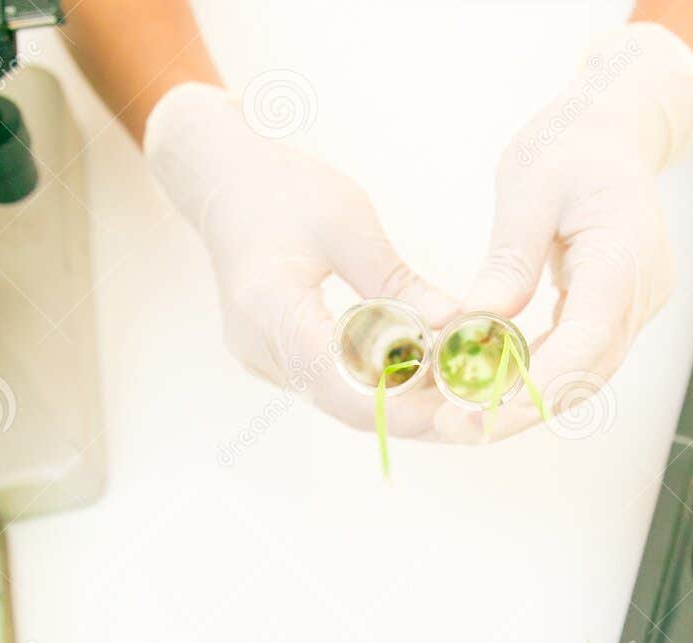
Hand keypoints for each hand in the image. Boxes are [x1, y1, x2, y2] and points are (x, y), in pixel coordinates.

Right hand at [146, 84, 455, 435]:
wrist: (221, 179)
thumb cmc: (282, 188)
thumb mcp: (349, 222)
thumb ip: (397, 282)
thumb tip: (455, 326)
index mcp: (272, 309)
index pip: (342, 385)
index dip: (403, 408)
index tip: (456, 407)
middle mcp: (260, 347)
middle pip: (346, 406)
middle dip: (412, 412)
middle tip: (471, 406)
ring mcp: (262, 357)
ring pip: (341, 402)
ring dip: (397, 401)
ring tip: (455, 386)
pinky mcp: (273, 356)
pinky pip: (331, 385)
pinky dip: (376, 383)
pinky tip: (418, 368)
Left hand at [438, 24, 692, 442]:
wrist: (615, 130)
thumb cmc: (569, 145)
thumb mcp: (527, 188)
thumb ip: (509, 260)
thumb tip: (475, 326)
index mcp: (625, 252)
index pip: (587, 339)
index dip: (537, 384)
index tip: (483, 413)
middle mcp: (644, 289)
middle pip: (588, 373)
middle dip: (522, 409)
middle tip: (456, 428)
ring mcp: (640, 304)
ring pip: (586, 375)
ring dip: (528, 402)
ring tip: (464, 418)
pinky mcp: (623, 311)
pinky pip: (582, 358)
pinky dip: (538, 377)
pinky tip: (489, 388)